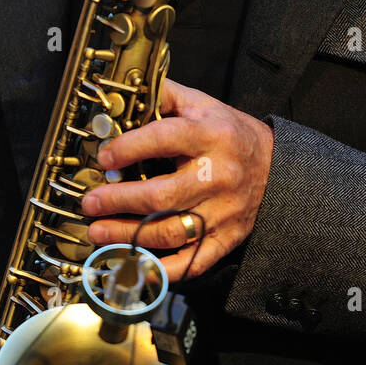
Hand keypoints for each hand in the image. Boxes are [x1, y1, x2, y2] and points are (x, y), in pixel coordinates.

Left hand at [81, 78, 273, 281]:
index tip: (104, 157)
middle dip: (118, 201)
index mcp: (211, 136)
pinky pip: (193, 262)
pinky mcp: (226, 238)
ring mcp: (223, 212)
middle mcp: (218, 175)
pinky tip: (134, 263)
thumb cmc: (230, 133)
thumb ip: (164, 95)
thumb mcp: (202, 104)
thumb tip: (124, 95)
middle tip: (89, 203)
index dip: (129, 148)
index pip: (164, 139)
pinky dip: (162, 269)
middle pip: (161, 195)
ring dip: (128, 236)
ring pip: (170, 232)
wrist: (276, 167)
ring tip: (97, 233)